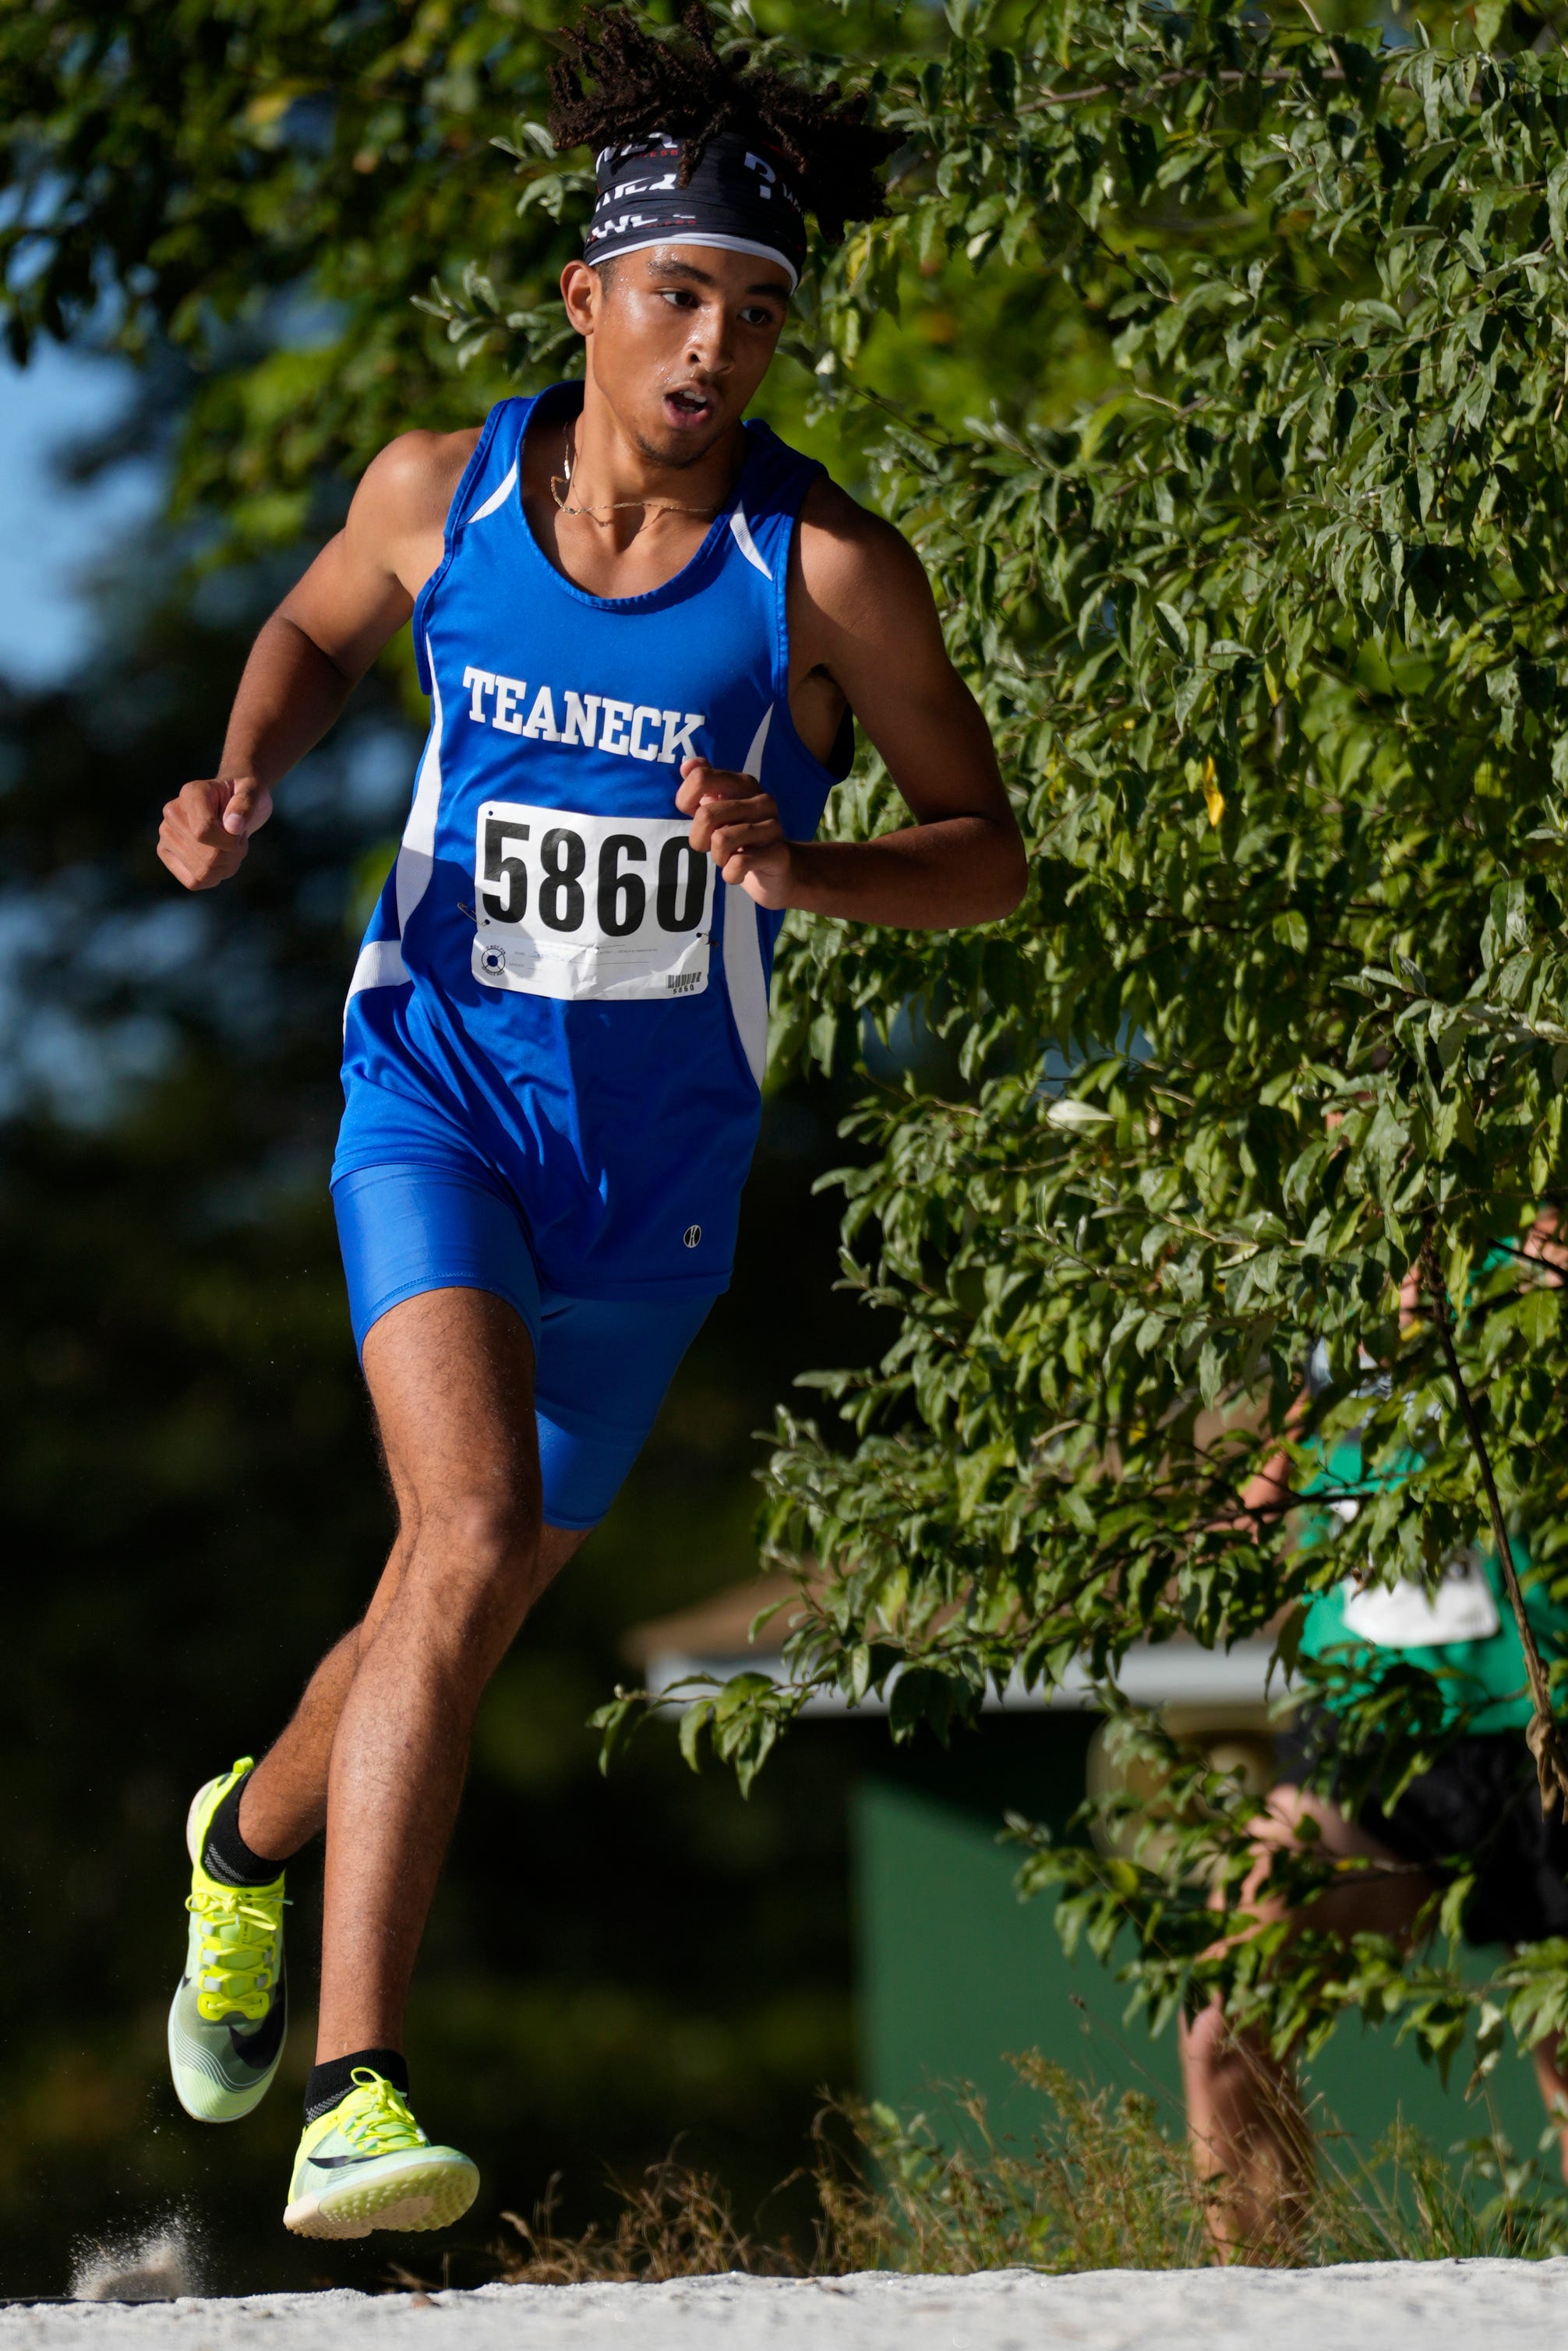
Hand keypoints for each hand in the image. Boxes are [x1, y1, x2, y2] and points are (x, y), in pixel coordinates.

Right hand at [158, 775, 273, 890]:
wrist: (232, 803)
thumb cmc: (243, 796)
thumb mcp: (253, 792)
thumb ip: (245, 805)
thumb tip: (233, 826)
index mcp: (191, 793)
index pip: (204, 832)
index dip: (230, 842)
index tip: (241, 832)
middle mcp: (172, 814)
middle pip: (207, 857)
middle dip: (233, 855)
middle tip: (239, 841)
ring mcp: (166, 835)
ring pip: (202, 873)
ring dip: (226, 868)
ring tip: (230, 849)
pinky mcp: (166, 853)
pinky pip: (193, 882)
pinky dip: (213, 878)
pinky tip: (220, 863)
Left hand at [676, 758, 792, 908]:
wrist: (778, 869)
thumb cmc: (741, 835)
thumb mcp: (718, 807)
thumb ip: (703, 784)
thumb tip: (687, 765)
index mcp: (743, 783)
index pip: (700, 777)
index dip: (685, 800)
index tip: (692, 814)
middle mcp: (760, 800)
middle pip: (706, 814)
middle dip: (698, 838)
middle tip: (710, 845)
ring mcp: (772, 825)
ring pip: (721, 840)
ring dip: (717, 857)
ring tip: (728, 857)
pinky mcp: (777, 853)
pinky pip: (739, 864)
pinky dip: (730, 874)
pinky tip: (737, 872)